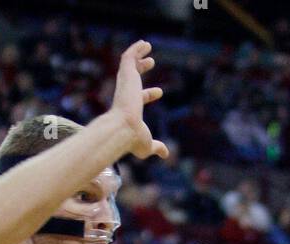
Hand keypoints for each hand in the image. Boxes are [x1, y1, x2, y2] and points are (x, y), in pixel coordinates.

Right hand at [111, 41, 167, 160]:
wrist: (124, 129)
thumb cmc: (133, 139)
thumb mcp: (147, 145)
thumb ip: (156, 147)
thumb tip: (165, 153)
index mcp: (130, 108)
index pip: (140, 98)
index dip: (149, 95)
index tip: (159, 92)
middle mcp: (126, 93)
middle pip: (133, 77)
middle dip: (141, 69)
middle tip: (150, 63)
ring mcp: (125, 83)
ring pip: (129, 63)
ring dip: (138, 54)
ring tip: (147, 45)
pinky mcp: (126, 74)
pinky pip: (129, 56)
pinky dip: (136, 49)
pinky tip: (145, 44)